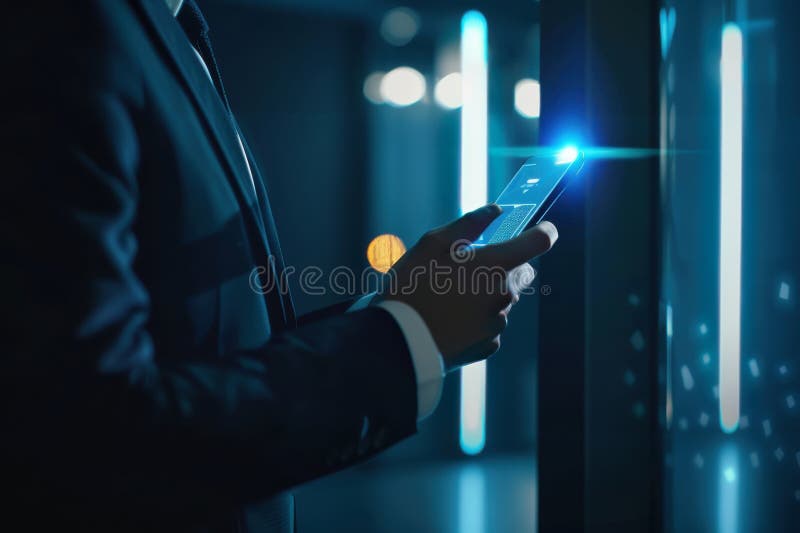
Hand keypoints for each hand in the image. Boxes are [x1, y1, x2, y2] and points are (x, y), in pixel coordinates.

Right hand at [374, 204, 557, 370]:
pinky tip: (449, 320)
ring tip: (448, 299)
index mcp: (493, 265)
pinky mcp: (488, 345)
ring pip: (501, 301)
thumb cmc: (412, 289)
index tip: (543, 229)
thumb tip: (495, 210)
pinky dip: (476, 320)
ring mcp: (498, 323)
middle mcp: (503, 295)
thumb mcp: (431, 245)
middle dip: (499, 268)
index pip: (537, 242)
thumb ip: (469, 224)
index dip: (544, 232)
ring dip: (484, 296)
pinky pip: (490, 326)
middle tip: (464, 271)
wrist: (398, 343)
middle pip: (518, 274)